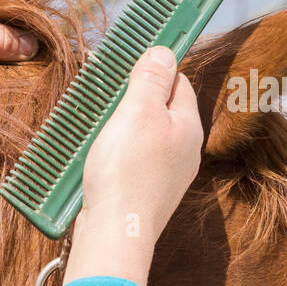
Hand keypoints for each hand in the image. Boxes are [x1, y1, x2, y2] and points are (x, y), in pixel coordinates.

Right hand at [63, 46, 202, 285]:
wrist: (115, 234)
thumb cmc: (127, 173)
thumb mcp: (137, 112)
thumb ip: (151, 80)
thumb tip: (164, 51)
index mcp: (188, 127)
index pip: (179, 82)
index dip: (154, 69)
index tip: (129, 64)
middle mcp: (184, 151)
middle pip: (160, 110)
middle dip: (133, 101)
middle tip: (108, 99)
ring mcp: (165, 175)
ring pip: (144, 137)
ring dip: (121, 129)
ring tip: (99, 130)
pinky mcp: (144, 194)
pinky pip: (132, 163)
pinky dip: (115, 156)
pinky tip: (98, 160)